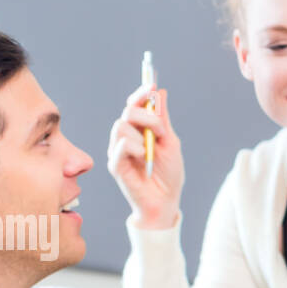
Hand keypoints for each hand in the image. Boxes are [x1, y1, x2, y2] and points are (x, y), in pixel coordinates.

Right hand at [107, 82, 183, 229]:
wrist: (165, 201)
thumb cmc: (168, 175)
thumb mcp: (170, 142)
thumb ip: (163, 119)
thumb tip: (160, 92)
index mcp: (140, 130)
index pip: (135, 105)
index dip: (141, 93)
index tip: (151, 86)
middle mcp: (126, 137)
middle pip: (127, 111)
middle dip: (146, 116)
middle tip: (160, 131)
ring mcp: (119, 151)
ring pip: (120, 126)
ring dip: (140, 134)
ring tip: (150, 151)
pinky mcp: (115, 165)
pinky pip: (119, 146)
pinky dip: (133, 147)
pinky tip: (142, 157)